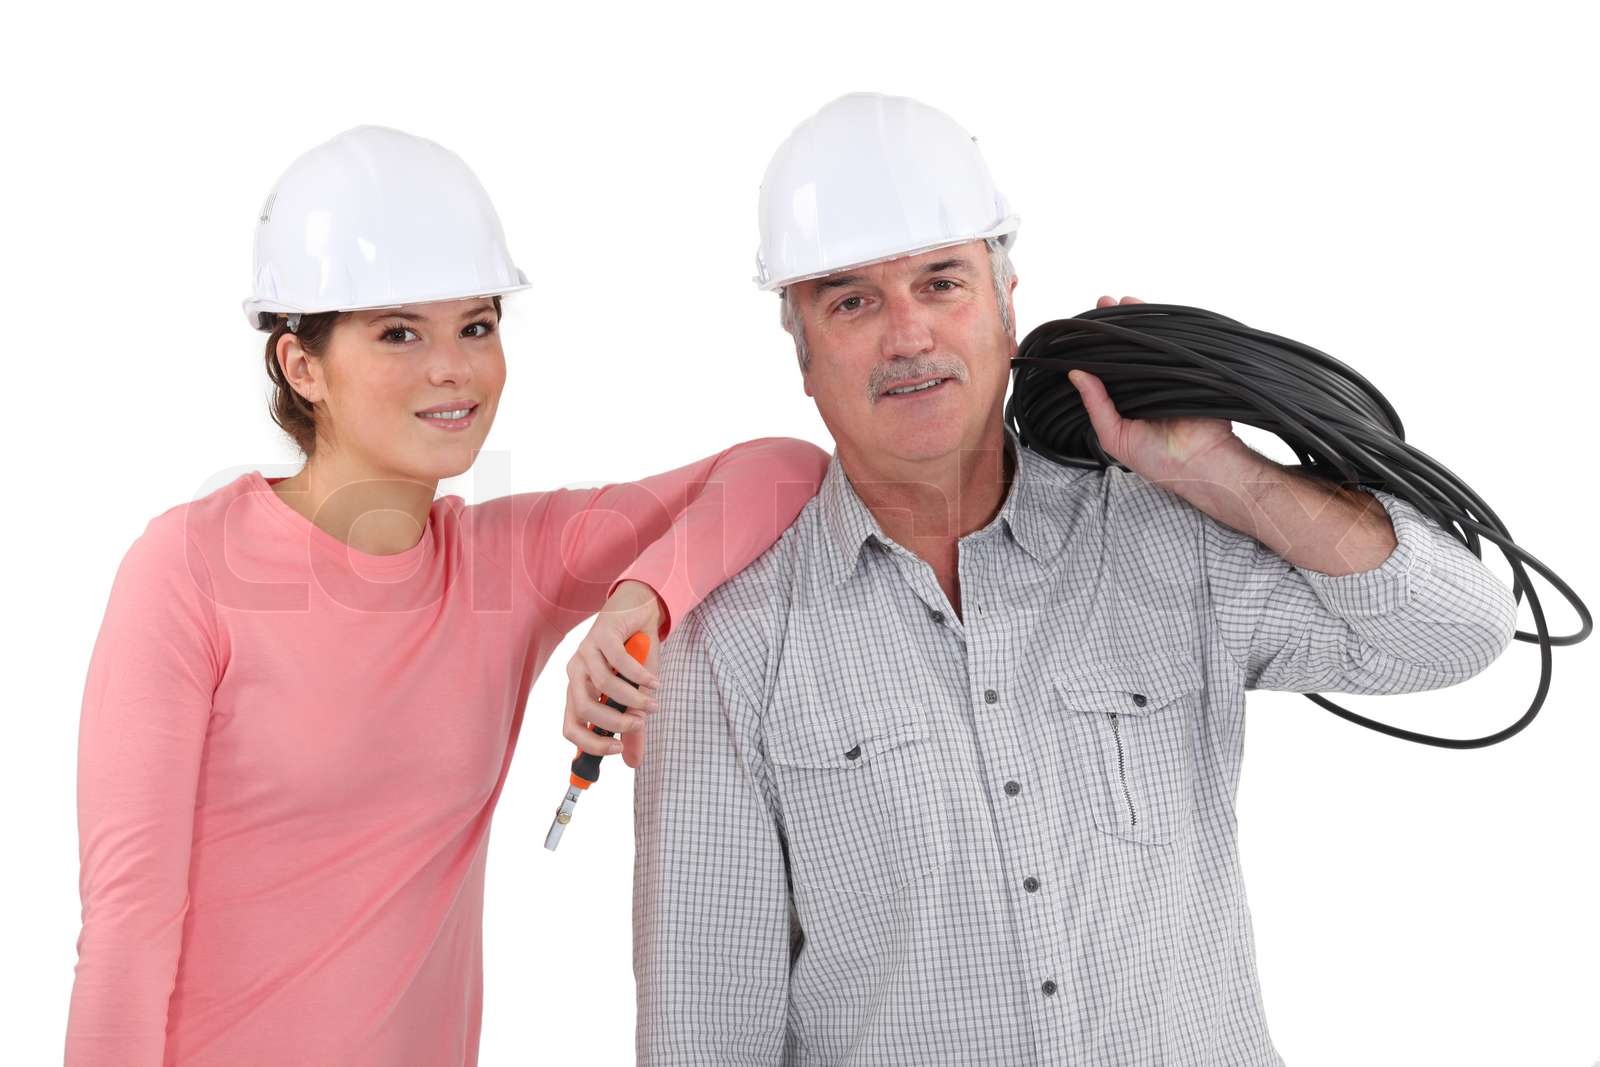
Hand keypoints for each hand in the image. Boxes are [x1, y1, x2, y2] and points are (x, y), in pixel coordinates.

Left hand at [562, 580, 661, 768]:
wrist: (640, 612)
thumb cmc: (635, 656)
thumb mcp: (636, 697)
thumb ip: (632, 729)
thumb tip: (633, 763)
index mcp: (578, 691)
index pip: (571, 727)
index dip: (591, 744)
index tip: (619, 750)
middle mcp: (576, 673)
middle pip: (583, 708)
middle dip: (615, 723)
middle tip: (640, 723)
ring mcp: (586, 651)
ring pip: (604, 684)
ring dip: (633, 699)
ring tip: (652, 702)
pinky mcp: (601, 633)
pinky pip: (620, 662)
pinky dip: (640, 676)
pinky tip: (654, 682)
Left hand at [1071, 295, 1241, 484]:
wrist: (1201, 464)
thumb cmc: (1157, 460)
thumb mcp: (1114, 436)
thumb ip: (1095, 405)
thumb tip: (1075, 374)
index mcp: (1126, 399)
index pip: (1109, 366)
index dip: (1098, 346)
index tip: (1084, 326)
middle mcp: (1146, 383)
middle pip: (1129, 348)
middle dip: (1116, 325)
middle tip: (1103, 303)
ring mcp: (1169, 373)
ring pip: (1150, 342)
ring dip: (1139, 320)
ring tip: (1122, 301)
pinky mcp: (1190, 368)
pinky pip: (1175, 345)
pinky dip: (1164, 328)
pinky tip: (1149, 313)